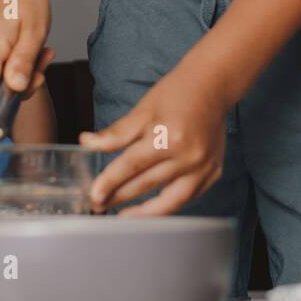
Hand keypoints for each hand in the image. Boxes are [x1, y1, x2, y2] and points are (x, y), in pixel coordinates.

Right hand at [0, 0, 52, 128]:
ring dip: (24, 68)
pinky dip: (17, 60)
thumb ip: (24, 62)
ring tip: (41, 48)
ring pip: (2, 75)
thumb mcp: (34, 30)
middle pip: (0, 86)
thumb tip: (15, 89)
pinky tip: (30, 45)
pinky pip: (0, 64)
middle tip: (45, 58)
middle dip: (26, 81)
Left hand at [79, 67, 227, 215]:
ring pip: (170, 201)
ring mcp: (204, 167)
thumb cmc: (177, 93)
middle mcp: (188, 156)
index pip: (131, 166)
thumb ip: (116, 133)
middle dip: (119, 197)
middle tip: (99, 204)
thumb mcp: (143, 109)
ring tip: (123, 215)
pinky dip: (169, 204)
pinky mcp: (214, 172)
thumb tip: (87, 143)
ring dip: (144, 212)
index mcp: (168, 137)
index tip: (94, 195)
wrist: (213, 85)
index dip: (109, 182)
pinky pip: (188, 197)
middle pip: (146, 185)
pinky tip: (153, 206)